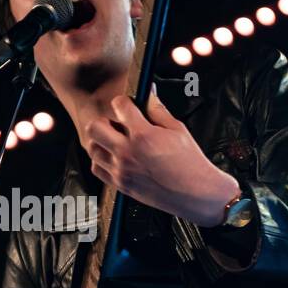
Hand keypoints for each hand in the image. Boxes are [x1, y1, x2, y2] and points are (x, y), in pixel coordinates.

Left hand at [84, 87, 239, 226]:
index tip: (127, 105)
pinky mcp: (120, 184)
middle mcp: (127, 152)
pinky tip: (113, 157)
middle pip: (94, 127)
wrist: (195, 193)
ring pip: (92, 148)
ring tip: (114, 141)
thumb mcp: (177, 129)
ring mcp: (121, 170)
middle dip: (103, 120)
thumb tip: (149, 94)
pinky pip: (96, 168)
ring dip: (100, 141)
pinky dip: (101, 160)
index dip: (123, 102)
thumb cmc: (190, 163)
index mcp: (143, 135)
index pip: (119, 106)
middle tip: (115, 124)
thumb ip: (158, 110)